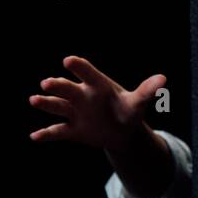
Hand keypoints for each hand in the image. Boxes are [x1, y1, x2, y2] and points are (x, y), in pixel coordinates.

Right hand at [29, 55, 165, 152]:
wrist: (122, 131)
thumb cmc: (129, 110)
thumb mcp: (138, 102)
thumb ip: (147, 91)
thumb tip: (163, 79)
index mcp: (98, 85)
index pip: (87, 73)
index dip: (79, 67)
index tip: (69, 61)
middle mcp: (82, 96)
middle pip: (67, 88)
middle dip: (57, 86)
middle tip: (47, 83)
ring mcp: (75, 112)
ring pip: (57, 107)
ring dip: (46, 104)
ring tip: (34, 100)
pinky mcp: (72, 130)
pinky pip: (57, 132)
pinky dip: (46, 134)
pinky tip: (34, 137)